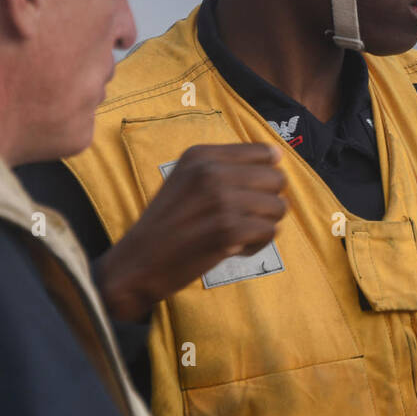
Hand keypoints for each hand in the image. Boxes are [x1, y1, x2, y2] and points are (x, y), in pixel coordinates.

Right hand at [95, 143, 286, 320]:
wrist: (137, 262)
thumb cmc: (167, 223)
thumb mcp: (187, 180)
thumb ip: (226, 166)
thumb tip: (277, 155)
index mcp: (202, 155)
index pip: (265, 153)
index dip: (265, 177)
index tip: (248, 193)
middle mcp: (211, 171)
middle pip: (278, 179)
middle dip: (266, 203)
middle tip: (241, 218)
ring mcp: (221, 199)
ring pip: (279, 207)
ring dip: (262, 225)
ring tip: (235, 233)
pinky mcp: (229, 229)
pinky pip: (270, 232)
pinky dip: (256, 245)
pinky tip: (231, 247)